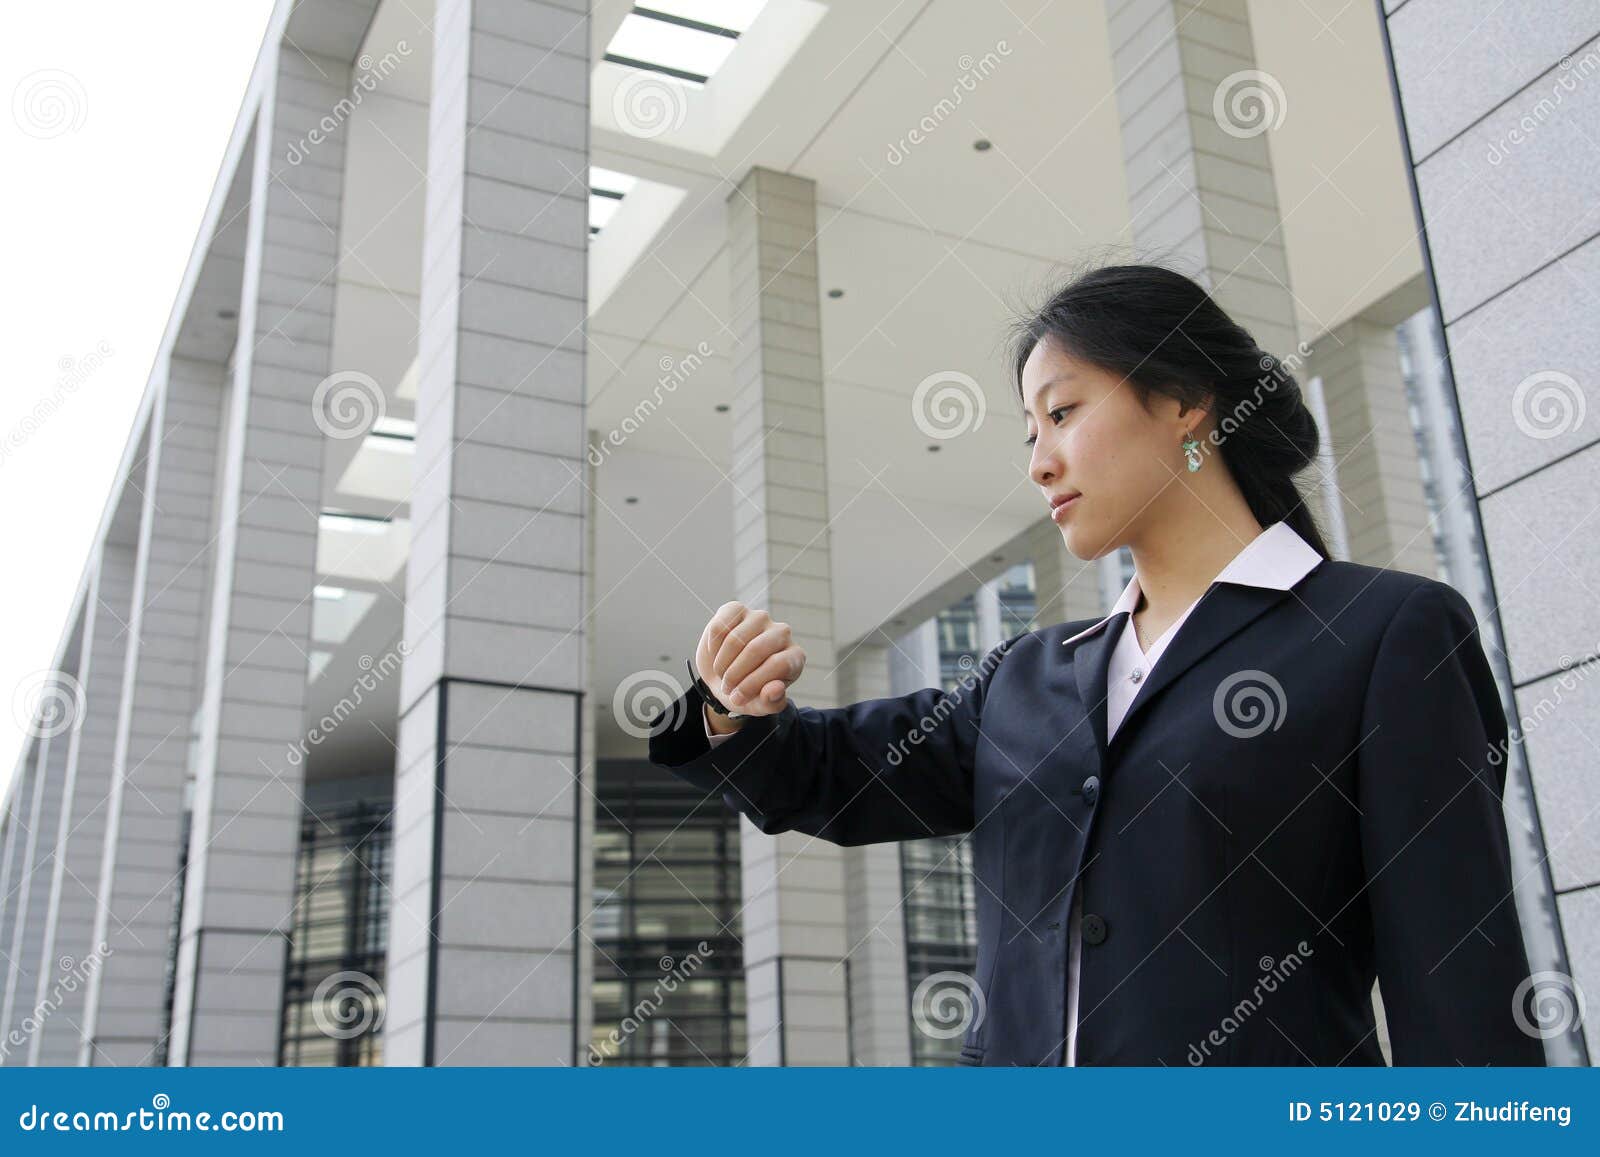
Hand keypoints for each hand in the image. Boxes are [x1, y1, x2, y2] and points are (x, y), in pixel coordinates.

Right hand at [695, 602, 805, 718]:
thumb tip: (776, 688)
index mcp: (794, 656)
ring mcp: (760, 618)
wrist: (725, 678)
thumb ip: (771, 702)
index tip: (737, 699)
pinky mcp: (737, 609)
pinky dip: (712, 645)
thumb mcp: (760, 706)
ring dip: (722, 663)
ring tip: (721, 674)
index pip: (778, 664)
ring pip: (735, 639)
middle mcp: (782, 633)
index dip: (753, 684)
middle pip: (755, 650)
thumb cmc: (748, 693)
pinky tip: (716, 653)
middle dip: (734, 675)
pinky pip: (720, 625)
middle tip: (726, 688)